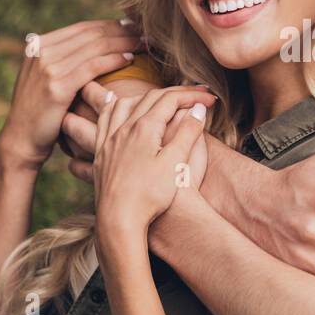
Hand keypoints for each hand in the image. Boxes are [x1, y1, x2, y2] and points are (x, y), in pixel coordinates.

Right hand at [0, 19, 145, 169]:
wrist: (21, 139)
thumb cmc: (42, 111)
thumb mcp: (47, 77)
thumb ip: (64, 59)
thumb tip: (98, 43)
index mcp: (38, 45)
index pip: (82, 28)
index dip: (111, 25)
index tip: (133, 27)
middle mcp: (41, 51)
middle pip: (91, 34)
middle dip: (121, 31)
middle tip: (145, 31)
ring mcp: (47, 67)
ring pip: (95, 47)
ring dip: (124, 42)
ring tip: (144, 43)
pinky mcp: (56, 85)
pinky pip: (93, 66)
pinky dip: (114, 59)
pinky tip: (130, 58)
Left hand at [61, 80, 213, 183]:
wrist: (120, 220)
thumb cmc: (151, 195)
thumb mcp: (177, 163)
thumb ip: (188, 132)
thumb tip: (198, 109)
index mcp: (145, 128)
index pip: (171, 100)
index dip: (193, 96)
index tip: (211, 99)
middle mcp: (124, 129)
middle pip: (150, 98)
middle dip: (175, 93)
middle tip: (195, 95)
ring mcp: (110, 140)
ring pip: (123, 104)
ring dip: (144, 96)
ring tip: (157, 95)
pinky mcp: (102, 154)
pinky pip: (104, 121)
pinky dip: (112, 107)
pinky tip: (112, 105)